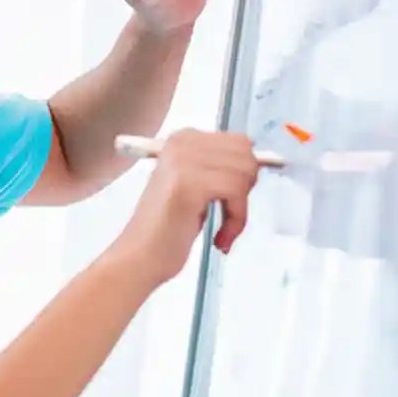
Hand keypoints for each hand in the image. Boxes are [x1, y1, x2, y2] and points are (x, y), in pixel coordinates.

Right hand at [111, 129, 259, 286]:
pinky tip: (220, 237)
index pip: (239, 142)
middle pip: (245, 153)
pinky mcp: (189, 183)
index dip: (243, 175)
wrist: (139, 256)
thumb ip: (218, 168)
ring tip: (222, 231)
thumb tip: (257, 161)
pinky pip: (236, 190)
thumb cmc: (167, 228)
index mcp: (181, 139)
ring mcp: (183, 161)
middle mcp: (181, 142)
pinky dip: (236, 219)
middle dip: (245, 188)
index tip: (227, 201)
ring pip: (244, 172)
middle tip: (227, 214)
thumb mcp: (194, 186)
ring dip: (240, 210)